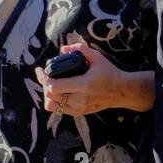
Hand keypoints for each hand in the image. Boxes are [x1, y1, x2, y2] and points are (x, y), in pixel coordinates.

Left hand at [35, 36, 151, 115]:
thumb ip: (80, 49)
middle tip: (45, 75)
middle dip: (44, 84)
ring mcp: (79, 108)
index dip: (43, 78)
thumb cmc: (109, 73)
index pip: (54, 86)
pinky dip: (54, 102)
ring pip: (52, 105)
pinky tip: (58, 93)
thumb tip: (63, 49)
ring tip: (51, 85)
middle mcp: (80, 99)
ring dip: (48, 94)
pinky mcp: (79, 113)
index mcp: (84, 85)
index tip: (40, 70)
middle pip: (50, 95)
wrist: (121, 91)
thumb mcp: (97, 57)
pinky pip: (59, 110)